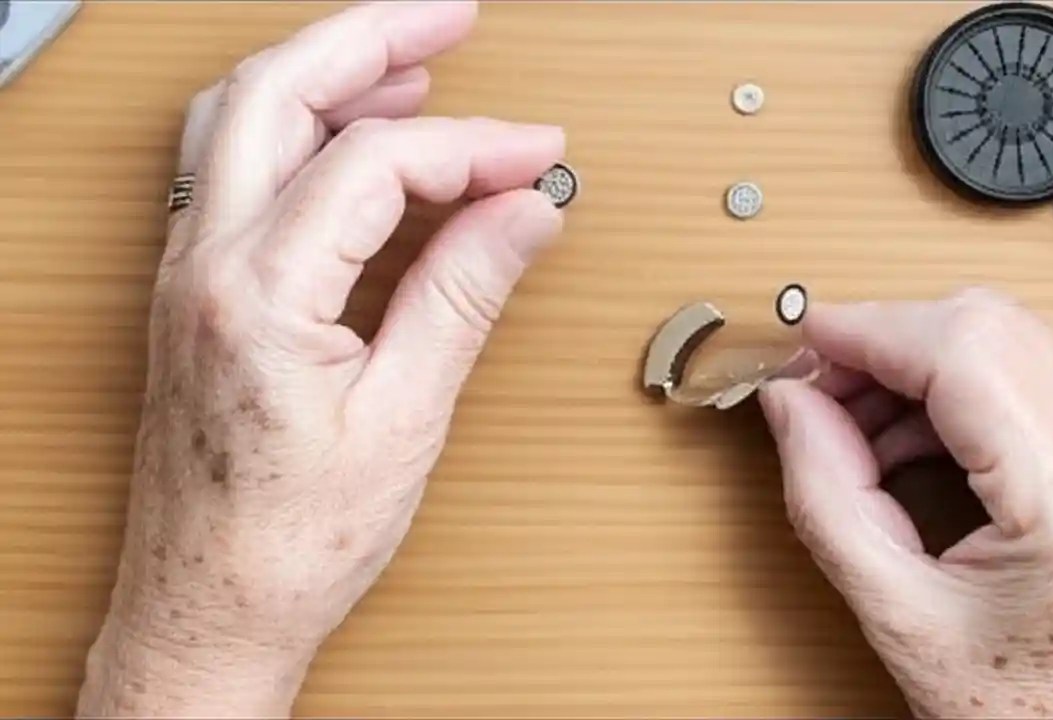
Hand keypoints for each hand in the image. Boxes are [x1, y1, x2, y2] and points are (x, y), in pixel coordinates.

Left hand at [77, 2, 563, 715]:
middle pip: (277, 91)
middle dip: (370, 37)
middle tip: (451, 19)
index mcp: (256, 295)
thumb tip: (524, 209)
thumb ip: (464, 295)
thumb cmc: (289, 543)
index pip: (371, 164)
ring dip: (325, 73)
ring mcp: (188, 274)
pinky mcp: (195, 293)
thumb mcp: (404, 421)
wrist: (207, 609)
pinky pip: (233, 170)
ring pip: (240, 118)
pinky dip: (296, 129)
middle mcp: (203, 266)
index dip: (469, 145)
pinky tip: (349, 141)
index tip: (534, 153)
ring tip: (410, 67)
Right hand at [759, 289, 1052, 717]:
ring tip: (858, 424)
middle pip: (987, 324)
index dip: (867, 328)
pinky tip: (914, 435)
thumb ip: (828, 497)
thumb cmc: (1043, 717)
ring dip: (922, 364)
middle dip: (888, 342)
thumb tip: (791, 404)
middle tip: (820, 387)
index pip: (960, 347)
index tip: (804, 336)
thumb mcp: (904, 619)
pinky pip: (1038, 375)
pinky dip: (964, 389)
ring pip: (1012, 338)